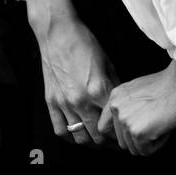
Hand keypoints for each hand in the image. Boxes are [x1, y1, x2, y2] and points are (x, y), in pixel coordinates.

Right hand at [26, 0, 119, 148]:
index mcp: (98, 89)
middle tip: (115, 142)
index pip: (113, 123)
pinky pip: (60, 130)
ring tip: (98, 140)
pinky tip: (78, 135)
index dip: (121, 132)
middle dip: (109, 143)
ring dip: (91, 142)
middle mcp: (80, 100)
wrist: (58, 32)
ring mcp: (64, 103)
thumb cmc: (84, 41)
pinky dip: (70, 138)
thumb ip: (115, 86)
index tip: (125, 134)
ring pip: (79, 137)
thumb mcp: (108, 62)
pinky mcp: (51, 102)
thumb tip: (121, 104)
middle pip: (98, 136)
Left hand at [98, 60, 175, 156]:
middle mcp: (116, 108)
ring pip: (134, 149)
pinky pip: (146, 151)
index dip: (120, 135)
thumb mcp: (139, 91)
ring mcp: (125, 121)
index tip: (134, 135)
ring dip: (150, 142)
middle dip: (139, 140)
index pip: (104, 127)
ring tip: (161, 122)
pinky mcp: (137, 132)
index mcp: (115, 97)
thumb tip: (126, 129)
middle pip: (122, 143)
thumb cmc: (168, 86)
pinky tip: (164, 127)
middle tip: (156, 123)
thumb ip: (127, 107)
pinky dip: (158, 144)